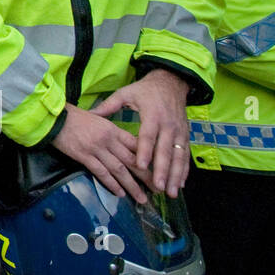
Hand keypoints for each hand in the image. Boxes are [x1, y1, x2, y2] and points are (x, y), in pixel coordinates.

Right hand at [51, 104, 148, 203]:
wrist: (54, 116)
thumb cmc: (74, 117)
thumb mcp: (97, 119)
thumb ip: (110, 132)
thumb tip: (122, 145)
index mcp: (112, 129)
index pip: (135, 145)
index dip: (148, 158)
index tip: (157, 169)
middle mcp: (108, 139)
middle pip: (131, 160)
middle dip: (145, 176)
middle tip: (157, 189)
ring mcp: (96, 148)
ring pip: (119, 170)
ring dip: (131, 186)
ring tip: (141, 198)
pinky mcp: (84, 156)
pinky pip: (101, 172)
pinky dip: (111, 184)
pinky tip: (119, 193)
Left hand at [89, 69, 191, 197]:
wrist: (171, 82)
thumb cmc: (145, 90)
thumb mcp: (125, 93)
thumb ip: (108, 106)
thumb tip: (89, 114)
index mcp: (152, 115)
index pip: (148, 136)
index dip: (145, 151)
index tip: (139, 166)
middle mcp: (168, 125)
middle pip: (165, 150)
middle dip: (162, 170)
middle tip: (158, 186)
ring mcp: (179, 131)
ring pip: (178, 156)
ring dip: (175, 175)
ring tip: (171, 192)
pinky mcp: (185, 135)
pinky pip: (185, 155)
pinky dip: (184, 170)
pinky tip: (181, 184)